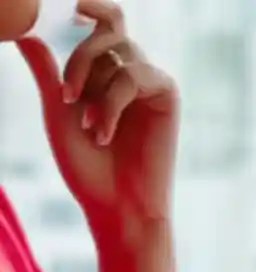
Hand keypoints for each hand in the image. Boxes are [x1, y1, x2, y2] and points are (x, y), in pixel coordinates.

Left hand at [16, 0, 177, 244]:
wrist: (118, 205)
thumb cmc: (88, 166)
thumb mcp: (57, 111)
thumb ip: (47, 70)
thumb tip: (25, 32)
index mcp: (108, 71)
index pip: (98, 23)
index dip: (85, 6)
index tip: (65, 6)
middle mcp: (133, 71)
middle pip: (108, 26)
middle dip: (81, 53)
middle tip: (65, 95)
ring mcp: (151, 82)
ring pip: (116, 51)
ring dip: (90, 85)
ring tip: (86, 128)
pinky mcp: (167, 95)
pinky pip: (132, 75)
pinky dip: (111, 103)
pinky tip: (104, 134)